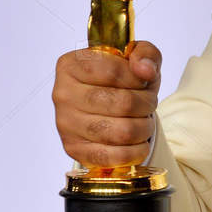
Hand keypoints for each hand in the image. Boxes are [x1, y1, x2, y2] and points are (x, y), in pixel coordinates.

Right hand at [51, 40, 160, 167]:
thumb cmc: (121, 80)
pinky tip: (138, 142)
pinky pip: (113, 157)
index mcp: (71, 65)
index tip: (143, 81)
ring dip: (144, 128)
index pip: (112, 71)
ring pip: (122, 132)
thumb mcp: (135, 58)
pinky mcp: (74, 149)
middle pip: (122, 104)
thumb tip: (145, 70)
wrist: (107, 109)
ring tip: (143, 121)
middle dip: (146, 104)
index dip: (138, 79)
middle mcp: (63, 94)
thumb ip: (145, 54)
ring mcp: (66, 124)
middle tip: (148, 104)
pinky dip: (136, 152)